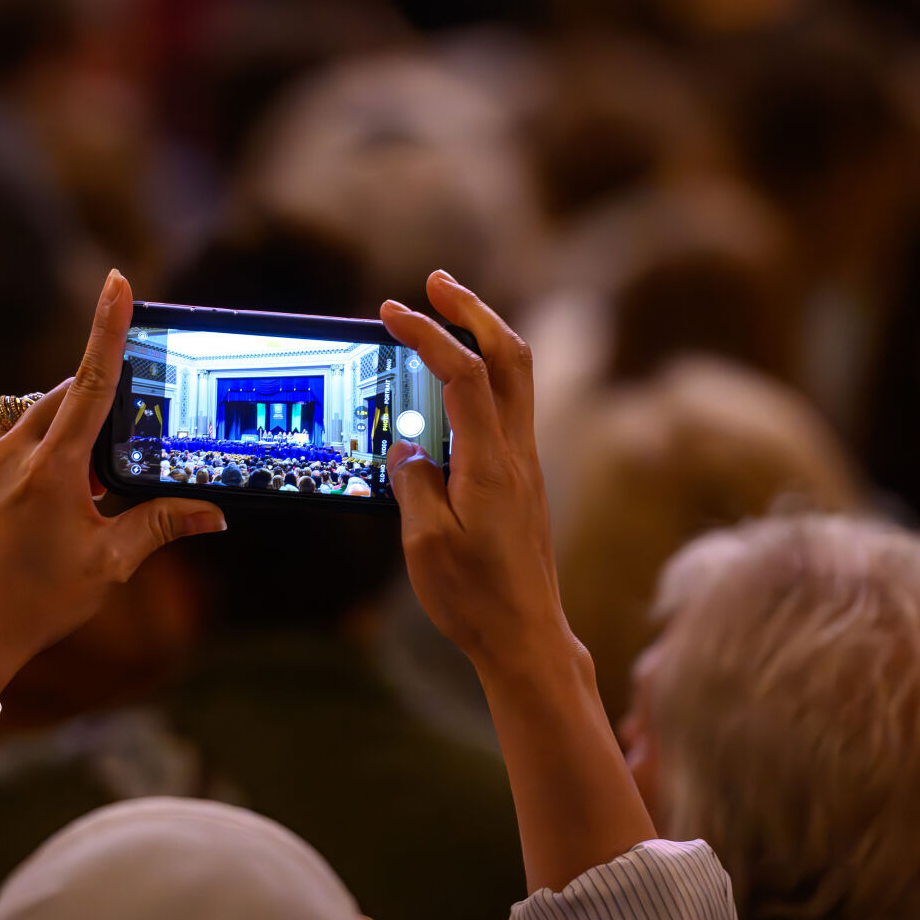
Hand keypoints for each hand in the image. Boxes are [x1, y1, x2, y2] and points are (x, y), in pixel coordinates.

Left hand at [0, 271, 225, 855]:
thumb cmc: (38, 603)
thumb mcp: (109, 565)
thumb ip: (160, 526)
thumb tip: (214, 515)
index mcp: (52, 471)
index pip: (91, 383)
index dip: (107, 328)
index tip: (118, 282)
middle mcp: (7, 454)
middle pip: (61, 398)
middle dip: (90, 409)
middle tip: (108, 457)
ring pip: (25, 421)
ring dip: (52, 440)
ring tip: (63, 497)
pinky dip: (17, 460)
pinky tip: (21, 509)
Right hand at [381, 270, 571, 673]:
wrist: (527, 637)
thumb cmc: (475, 597)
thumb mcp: (426, 541)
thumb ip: (413, 481)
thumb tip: (406, 444)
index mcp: (492, 463)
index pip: (466, 374)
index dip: (431, 334)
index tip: (393, 310)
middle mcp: (517, 454)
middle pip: (510, 356)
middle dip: (474, 310)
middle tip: (436, 281)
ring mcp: (524, 465)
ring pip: (516, 378)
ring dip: (483, 336)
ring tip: (444, 315)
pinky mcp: (521, 481)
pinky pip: (507, 409)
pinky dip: (482, 377)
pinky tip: (449, 385)